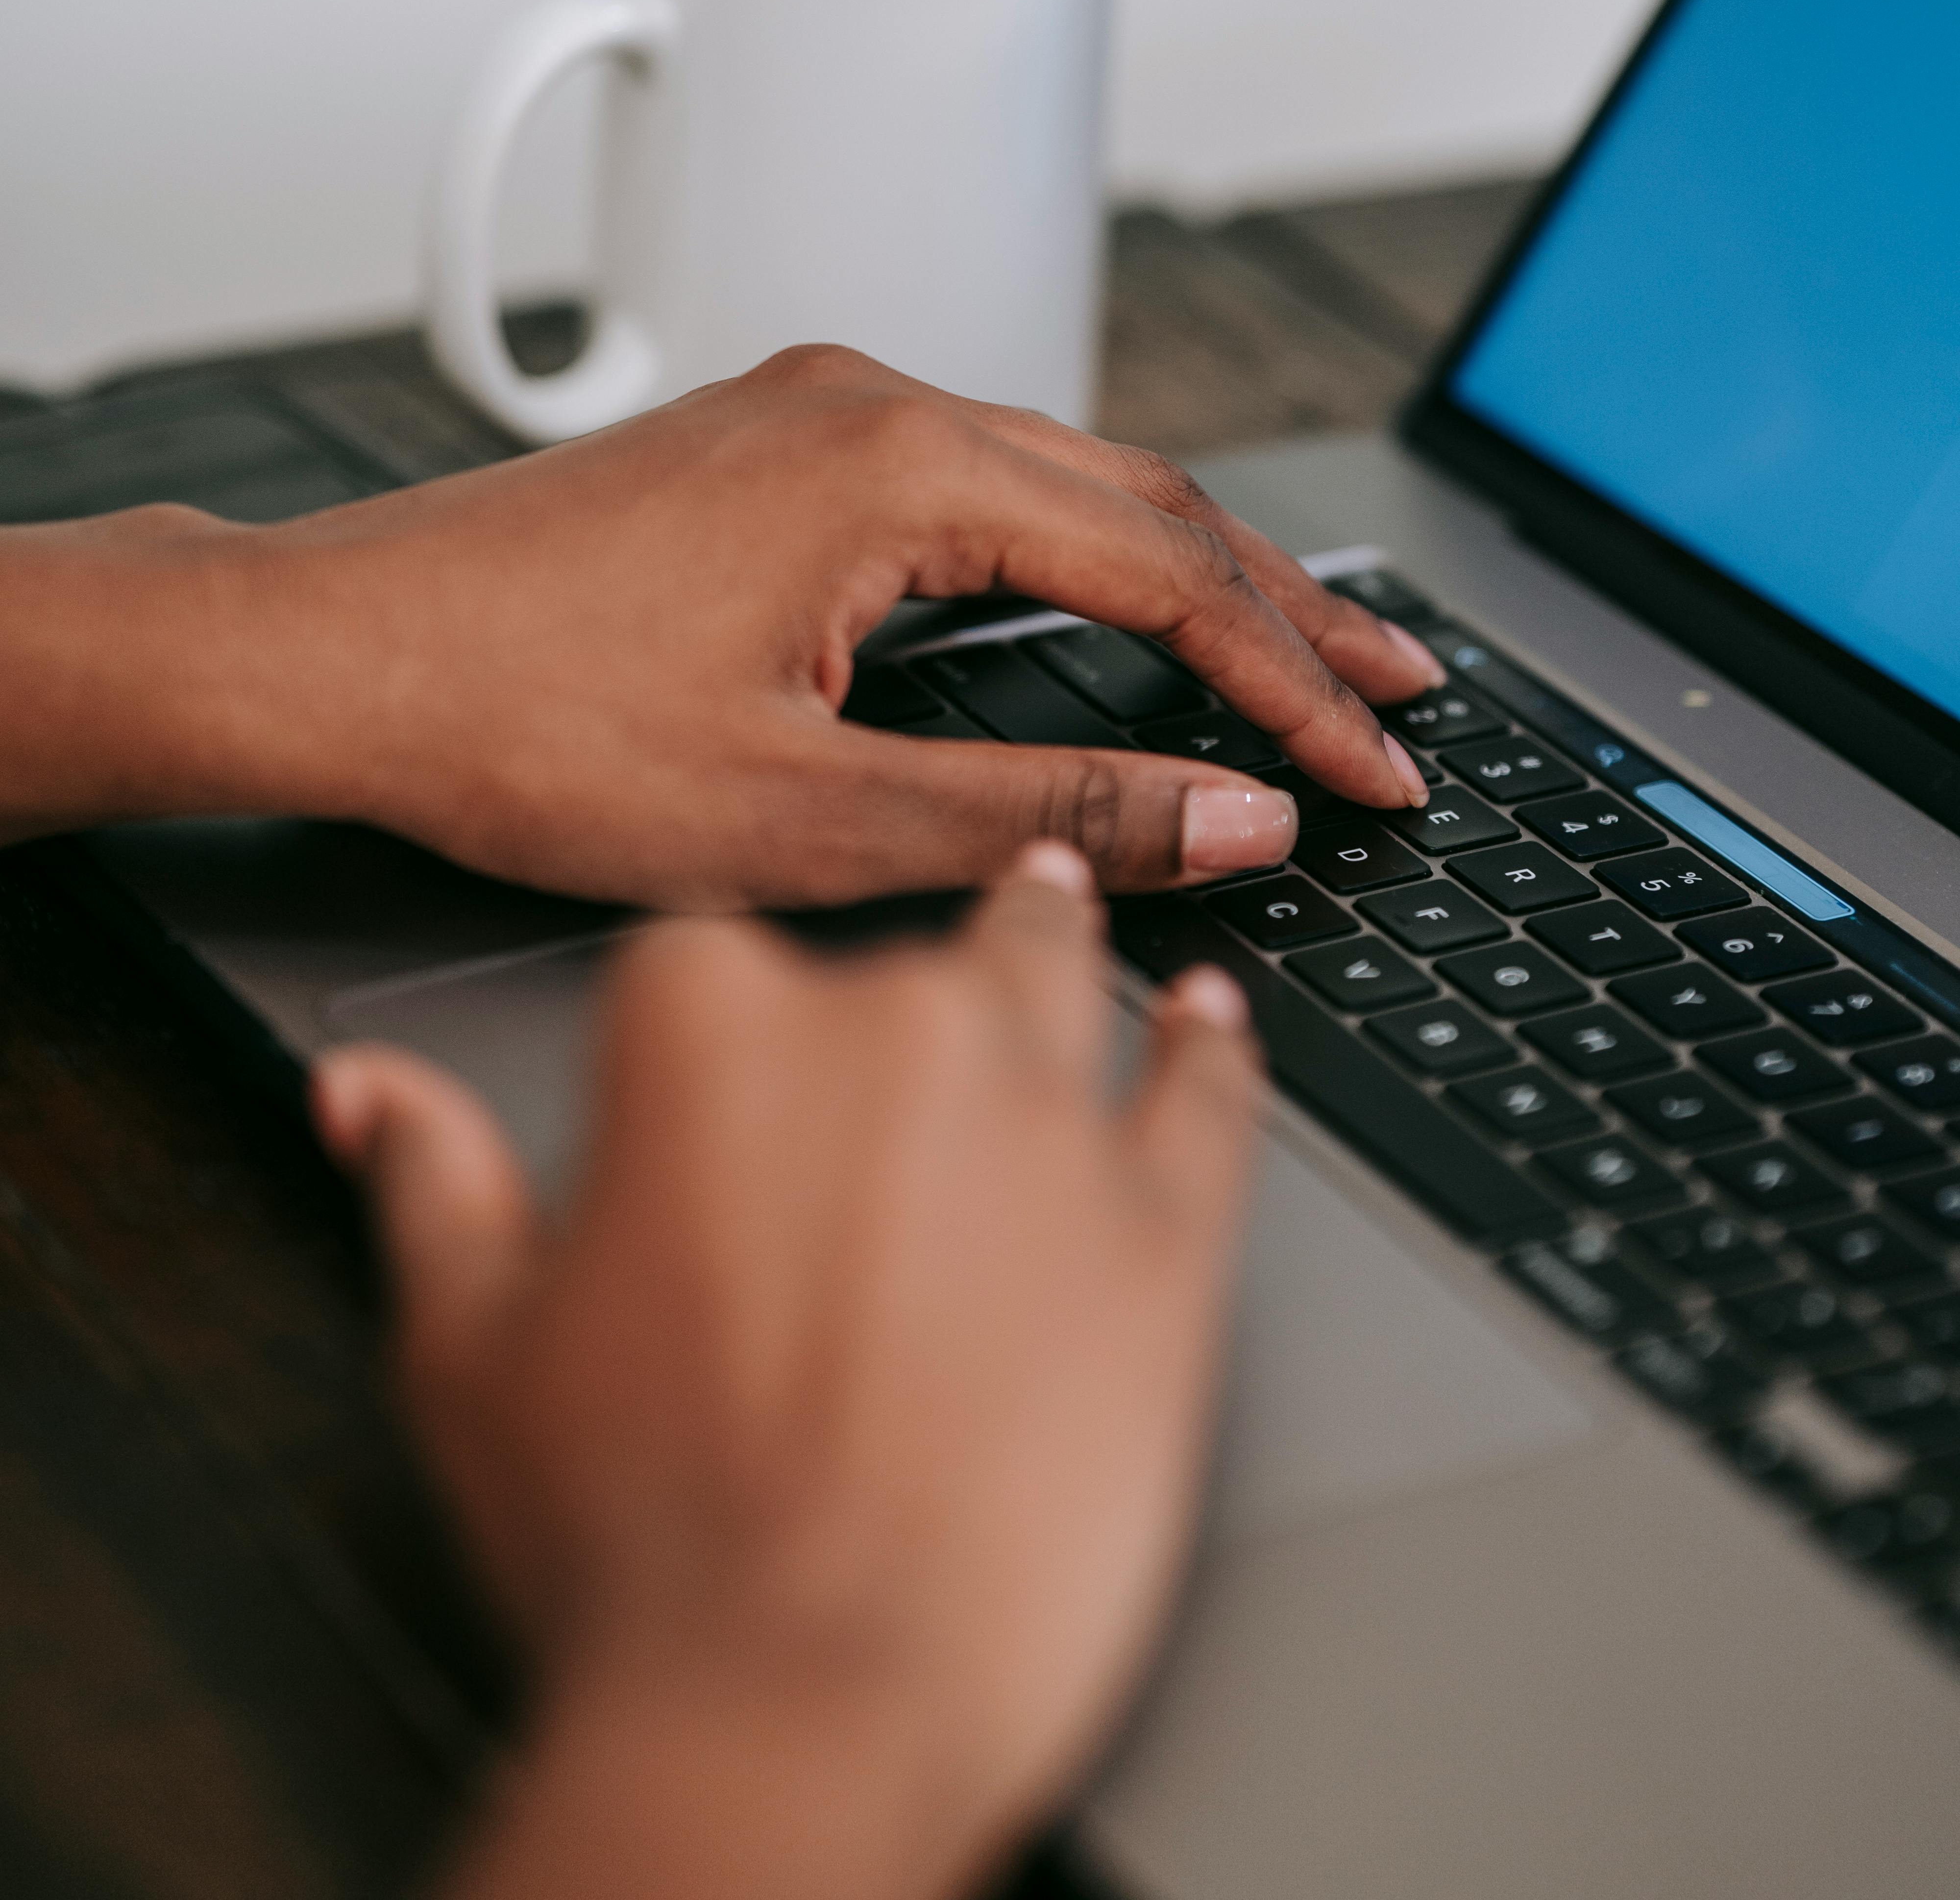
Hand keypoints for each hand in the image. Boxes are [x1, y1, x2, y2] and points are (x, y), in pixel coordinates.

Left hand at [0, 343, 1438, 900]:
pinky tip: (1126, 599)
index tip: (1381, 763)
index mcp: (896, 467)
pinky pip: (985, 480)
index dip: (1293, 685)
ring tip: (1303, 651)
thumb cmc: (524, 730)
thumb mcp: (807, 815)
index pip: (1169, 572)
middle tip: (1401, 690)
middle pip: (1145, 501)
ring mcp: (818, 411)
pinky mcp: (776, 445)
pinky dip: (1086, 548)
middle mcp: (870, 403)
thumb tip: (1225, 817)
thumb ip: (1043, 813)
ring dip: (1191, 570)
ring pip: (1069, 483)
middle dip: (1284, 607)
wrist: (331, 657)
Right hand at [313, 846, 1260, 1899]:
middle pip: (902, 969)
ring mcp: (1041, 1121)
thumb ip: (432, 1184)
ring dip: (1056, 960)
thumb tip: (370, 1095)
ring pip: (1062, 987)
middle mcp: (888, 1028)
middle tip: (887, 1081)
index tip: (721, 1109)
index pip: (715, 968)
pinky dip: (1211, 1053)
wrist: (798, 1708)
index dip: (716, 1050)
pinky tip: (1211, 1027)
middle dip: (890, 1027)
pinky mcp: (1166, 1230)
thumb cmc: (636, 1544)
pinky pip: (1209, 1098)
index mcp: (709, 1023)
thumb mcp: (472, 1349)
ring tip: (1059, 931)